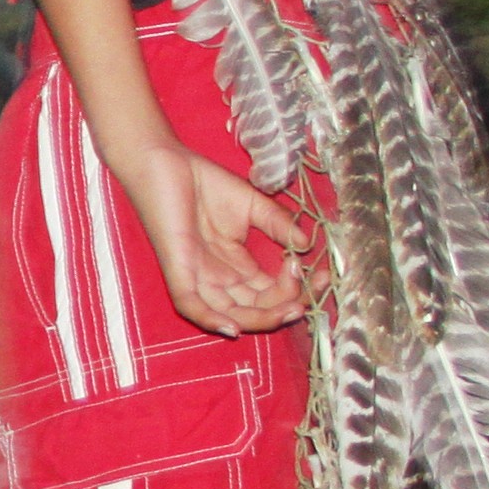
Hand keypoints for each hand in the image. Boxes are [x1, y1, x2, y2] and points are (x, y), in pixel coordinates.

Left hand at [118, 141, 315, 337]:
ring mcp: (195, 275)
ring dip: (262, 318)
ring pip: (229, 314)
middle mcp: (216, 278)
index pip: (271, 293)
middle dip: (288, 306)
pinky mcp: (175, 267)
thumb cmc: (203, 182)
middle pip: (255, 309)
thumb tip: (308, 245)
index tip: (324, 273)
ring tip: (293, 309)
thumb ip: (280, 225)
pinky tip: (235, 327)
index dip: (299, 290)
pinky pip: (190, 305)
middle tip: (315, 288)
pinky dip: (211, 319)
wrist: (165, 160)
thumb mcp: (254, 206)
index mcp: (236, 266)